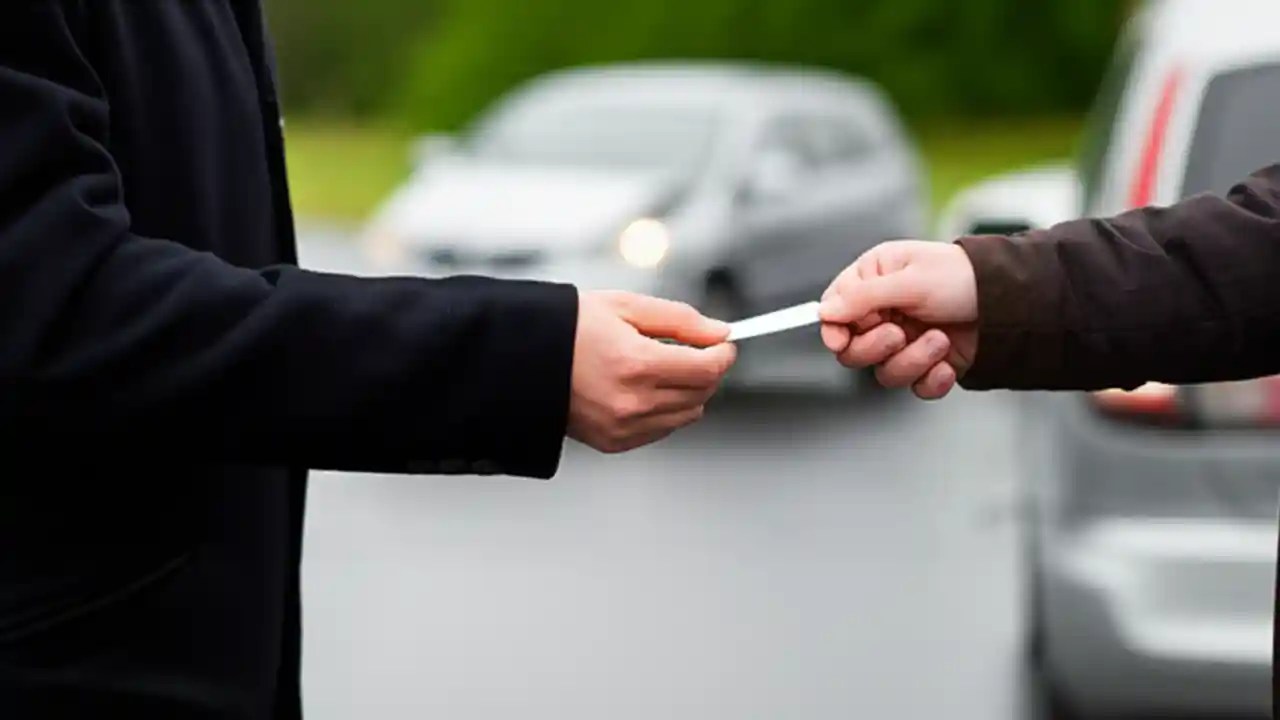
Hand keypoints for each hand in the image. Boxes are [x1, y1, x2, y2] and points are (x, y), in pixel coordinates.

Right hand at [569, 291, 735, 452]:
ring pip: (687, 415)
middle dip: (706, 370)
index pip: (708, 368)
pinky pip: (662, 430)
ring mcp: (623, 427)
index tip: (723, 344)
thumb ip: (680, 320)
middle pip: (703, 393)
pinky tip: (643, 388)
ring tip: (660, 368)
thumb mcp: (626, 306)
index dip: (723, 354)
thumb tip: (718, 332)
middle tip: (692, 351)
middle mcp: (633, 401)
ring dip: (688, 392)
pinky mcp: (615, 442)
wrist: (525, 359)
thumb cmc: (567, 328)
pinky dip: (665, 410)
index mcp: (637, 364)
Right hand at [819, 240, 978, 399]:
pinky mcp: (927, 364)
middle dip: (876, 347)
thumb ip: (863, 298)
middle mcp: (885, 312)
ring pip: (883, 372)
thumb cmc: (963, 277)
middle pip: (852, 350)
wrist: (1013, 303)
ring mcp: (906, 341)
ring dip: (912, 361)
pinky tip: (947, 364)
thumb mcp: (910, 280)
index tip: (842, 340)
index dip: (834, 329)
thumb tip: (824, 311)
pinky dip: (931, 380)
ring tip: (939, 340)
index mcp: (875, 280)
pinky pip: (914, 386)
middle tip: (900, 334)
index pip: (835, 310)